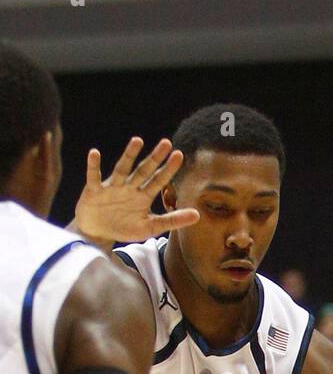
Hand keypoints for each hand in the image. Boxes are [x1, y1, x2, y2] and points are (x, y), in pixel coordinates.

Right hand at [73, 138, 199, 245]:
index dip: (168, 169)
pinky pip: (93, 177)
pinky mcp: (94, 191)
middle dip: (155, 158)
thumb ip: (172, 220)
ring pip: (122, 169)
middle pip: (144, 170)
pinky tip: (94, 153)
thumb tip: (198, 215)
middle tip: (167, 143)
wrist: (98, 232)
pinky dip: (93, 165)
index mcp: (143, 196)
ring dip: (129, 155)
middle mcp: (129, 188)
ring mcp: (112, 188)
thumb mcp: (150, 227)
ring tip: (138, 141)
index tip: (179, 154)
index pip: (158, 180)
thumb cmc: (124, 227)